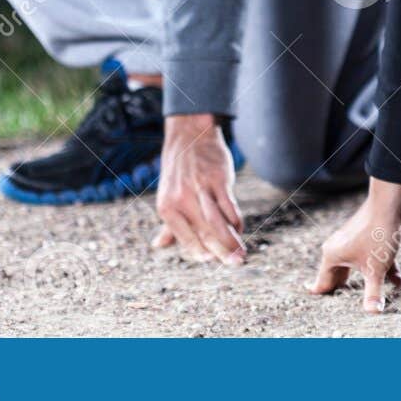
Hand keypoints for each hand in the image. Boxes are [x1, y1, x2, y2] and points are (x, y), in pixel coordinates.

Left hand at [150, 114, 245, 264]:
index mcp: (167, 208)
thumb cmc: (180, 171)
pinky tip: (240, 228)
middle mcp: (182, 200)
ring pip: (217, 222)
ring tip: (242, 255)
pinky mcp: (219, 179)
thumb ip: (168, 224)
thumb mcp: (168, 196)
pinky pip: (229, 205)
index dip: (199, 252)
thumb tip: (158, 245)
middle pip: (204, 233)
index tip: (211, 262)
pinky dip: (236, 220)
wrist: (190, 136)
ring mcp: (201, 189)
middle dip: (221, 252)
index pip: (185, 238)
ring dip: (231, 241)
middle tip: (235, 265)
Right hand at [306, 178, 400, 312]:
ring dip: (372, 281)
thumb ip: (373, 293)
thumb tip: (373, 313)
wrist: (391, 203)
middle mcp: (340, 248)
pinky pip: (374, 258)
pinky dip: (384, 269)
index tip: (315, 305)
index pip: (323, 281)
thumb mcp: (375, 269)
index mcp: (333, 255)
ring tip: (378, 298)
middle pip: (339, 275)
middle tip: (343, 307)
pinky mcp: (371, 237)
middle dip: (345, 290)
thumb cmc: (377, 235)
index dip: (321, 294)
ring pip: (360, 267)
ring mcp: (356, 242)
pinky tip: (398, 281)